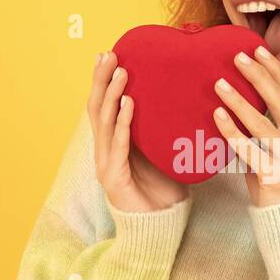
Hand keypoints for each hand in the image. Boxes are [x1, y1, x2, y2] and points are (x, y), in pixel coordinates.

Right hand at [89, 50, 188, 212]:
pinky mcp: (114, 178)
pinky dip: (124, 123)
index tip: (108, 54)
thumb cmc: (164, 189)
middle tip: (108, 54)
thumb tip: (182, 98)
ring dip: (112, 95)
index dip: (102, 81)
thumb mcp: (162, 151)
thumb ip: (161, 128)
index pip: (103, 106)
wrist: (160, 225)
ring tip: (121, 72)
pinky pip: (119, 145)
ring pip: (104, 123)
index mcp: (113, 143)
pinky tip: (130, 104)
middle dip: (101, 80)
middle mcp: (104, 150)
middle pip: (97, 108)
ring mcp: (106, 164)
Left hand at [211, 45, 279, 207]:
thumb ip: (269, 127)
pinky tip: (217, 115)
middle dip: (258, 75)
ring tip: (219, 83)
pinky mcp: (274, 175)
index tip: (259, 49)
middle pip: (279, 100)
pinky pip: (247, 148)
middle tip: (237, 56)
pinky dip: (230, 130)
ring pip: (261, 122)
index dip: (275, 69)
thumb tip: (243, 99)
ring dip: (238, 100)